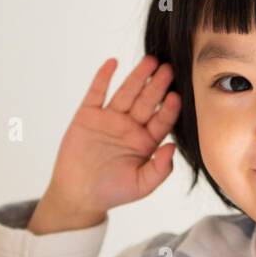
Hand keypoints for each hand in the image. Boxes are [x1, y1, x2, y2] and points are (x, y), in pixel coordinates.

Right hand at [34, 55, 181, 230]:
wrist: (78, 195)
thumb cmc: (112, 192)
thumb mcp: (141, 185)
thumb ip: (160, 169)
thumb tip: (172, 147)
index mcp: (146, 141)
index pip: (162, 120)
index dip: (169, 108)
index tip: (177, 96)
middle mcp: (130, 126)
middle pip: (147, 101)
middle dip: (158, 85)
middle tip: (169, 68)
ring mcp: (109, 118)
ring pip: (127, 93)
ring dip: (138, 76)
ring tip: (150, 60)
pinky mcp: (88, 115)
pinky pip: (97, 92)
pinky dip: (104, 77)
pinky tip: (113, 63)